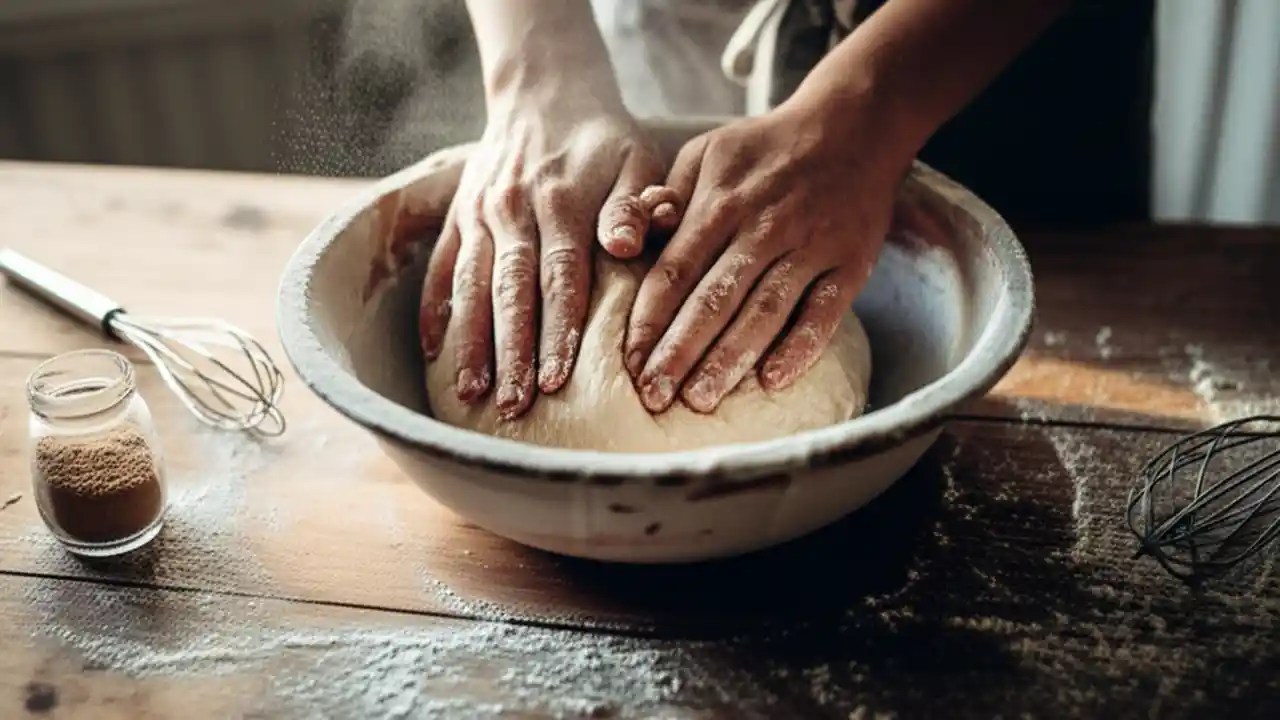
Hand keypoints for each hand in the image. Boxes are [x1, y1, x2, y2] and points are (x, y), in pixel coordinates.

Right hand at [418, 81, 677, 419]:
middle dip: (511, 352)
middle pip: (511, 292)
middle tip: (514, 406)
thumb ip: (635, 206)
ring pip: (470, 285)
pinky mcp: (457, 216)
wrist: (545, 94)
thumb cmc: (605, 141)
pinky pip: (440, 266)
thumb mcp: (636, 160)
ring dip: (470, 341)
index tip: (557, 380)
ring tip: (471, 393)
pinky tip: (433, 353)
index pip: (561, 278)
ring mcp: (480, 214)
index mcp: (563, 202)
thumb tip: (629, 244)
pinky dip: (434, 309)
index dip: (558, 330)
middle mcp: (514, 211)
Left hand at [626, 102, 911, 413]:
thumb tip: (627, 240)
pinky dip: (799, 348)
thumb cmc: (765, 149)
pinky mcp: (848, 264)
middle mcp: (763, 227)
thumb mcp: (706, 154)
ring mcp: (809, 246)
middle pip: (714, 299)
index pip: (675, 271)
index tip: (628, 363)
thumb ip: (667, 199)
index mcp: (720, 202)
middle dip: (679, 352)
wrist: (853, 126)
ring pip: (764, 311)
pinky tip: (772, 381)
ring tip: (699, 399)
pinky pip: (823, 313)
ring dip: (729, 359)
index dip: (649, 320)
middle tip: (653, 397)